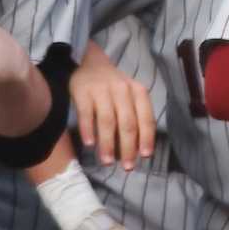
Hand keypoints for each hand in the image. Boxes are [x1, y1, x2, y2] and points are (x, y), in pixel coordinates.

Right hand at [70, 46, 156, 168]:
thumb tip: (138, 150)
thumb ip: (135, 116)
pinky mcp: (82, 91)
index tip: (144, 156)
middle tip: (127, 167)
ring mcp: (101, 90)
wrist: (89, 62)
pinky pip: (86, 113)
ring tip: (107, 161)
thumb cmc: (113, 87)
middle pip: (127, 123)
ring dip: (108, 143)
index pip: (145, 118)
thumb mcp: (130, 96)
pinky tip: (90, 144)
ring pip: (107, 120)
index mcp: (138, 91)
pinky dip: (88, 129)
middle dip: (128, 147)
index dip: (146, 138)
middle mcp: (122, 89)